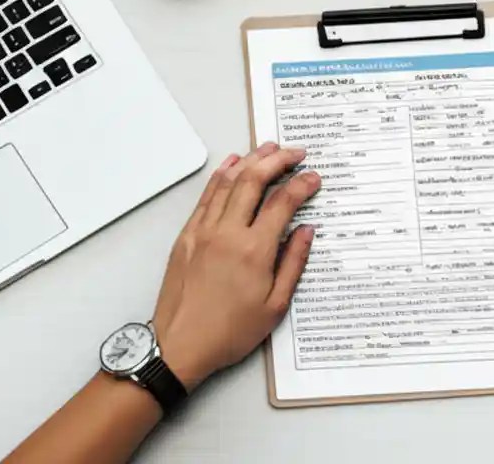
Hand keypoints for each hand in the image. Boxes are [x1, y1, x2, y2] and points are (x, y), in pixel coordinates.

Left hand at [151, 143, 318, 390]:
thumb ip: (293, 263)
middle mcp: (227, 234)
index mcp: (254, 252)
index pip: (282, 202)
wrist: (179, 345)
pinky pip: (206, 196)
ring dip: (250, 160)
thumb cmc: (227, 332)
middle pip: (254, 180)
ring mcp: (203, 231)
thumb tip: (307, 231)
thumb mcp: (274, 306)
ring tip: (268, 148)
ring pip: (228, 181)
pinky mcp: (187, 235)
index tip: (314, 177)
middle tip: (295, 152)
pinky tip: (232, 165)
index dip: (301, 184)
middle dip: (278, 159)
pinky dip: (221, 175)